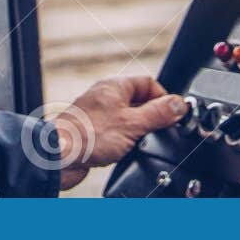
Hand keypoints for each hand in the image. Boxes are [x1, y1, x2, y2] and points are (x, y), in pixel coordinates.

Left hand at [51, 76, 186, 191]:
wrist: (60, 157)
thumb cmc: (88, 136)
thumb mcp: (133, 124)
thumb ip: (158, 114)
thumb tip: (179, 104)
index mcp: (115, 86)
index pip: (148, 83)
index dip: (164, 98)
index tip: (173, 115)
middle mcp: (107, 97)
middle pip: (140, 101)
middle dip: (153, 117)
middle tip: (160, 131)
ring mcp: (100, 114)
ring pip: (130, 119)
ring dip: (139, 131)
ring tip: (140, 142)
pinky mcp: (96, 132)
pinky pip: (119, 132)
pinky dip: (127, 141)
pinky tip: (127, 151)